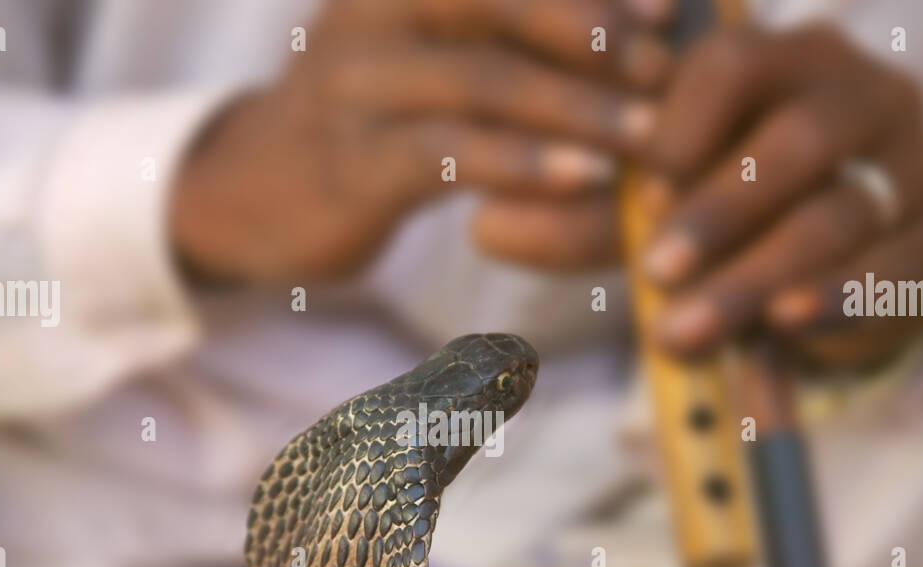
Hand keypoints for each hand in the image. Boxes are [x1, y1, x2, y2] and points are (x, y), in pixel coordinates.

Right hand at [171, 0, 675, 281]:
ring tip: (648, 136)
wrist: (248, 192)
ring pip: (478, 78)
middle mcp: (372, 11)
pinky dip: (521, 162)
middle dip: (590, 28)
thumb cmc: (372, 119)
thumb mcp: (426, 56)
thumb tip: (624, 34)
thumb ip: (499, 36)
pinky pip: (445, 154)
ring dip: (575, 106)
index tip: (675, 7)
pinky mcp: (348, 165)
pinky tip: (583, 178)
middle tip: (667, 69)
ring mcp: (353, 86)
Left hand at [639, 25, 922, 369]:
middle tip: (657, 271)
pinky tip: (785, 323)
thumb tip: (531, 222)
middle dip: (721, 211)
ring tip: (689, 330)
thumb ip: (625, 198)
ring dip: (757, 276)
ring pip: (842, 213)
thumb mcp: (681, 196)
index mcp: (794, 60)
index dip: (682, 129)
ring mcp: (921, 164)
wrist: (838, 275)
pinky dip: (836, 298)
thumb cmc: (739, 219)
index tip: (640, 197)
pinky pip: (898, 268)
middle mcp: (871, 96)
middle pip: (801, 140)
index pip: (735, 65)